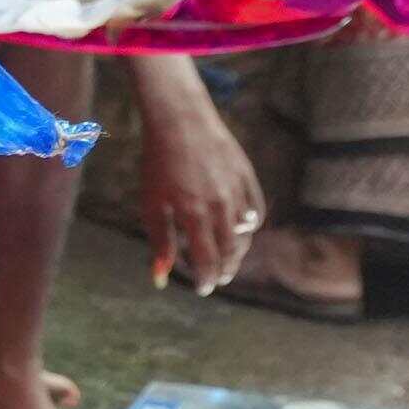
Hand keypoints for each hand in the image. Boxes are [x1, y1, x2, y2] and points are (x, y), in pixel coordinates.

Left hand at [138, 101, 270, 296]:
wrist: (180, 119)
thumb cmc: (158, 163)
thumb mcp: (152, 205)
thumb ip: (160, 242)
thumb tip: (160, 278)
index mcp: (194, 217)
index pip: (207, 261)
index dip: (207, 279)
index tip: (204, 289)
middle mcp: (220, 207)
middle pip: (230, 250)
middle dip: (225, 269)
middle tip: (220, 279)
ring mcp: (236, 190)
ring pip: (244, 233)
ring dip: (239, 251)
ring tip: (230, 260)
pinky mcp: (246, 175)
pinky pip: (256, 208)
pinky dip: (251, 224)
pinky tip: (243, 230)